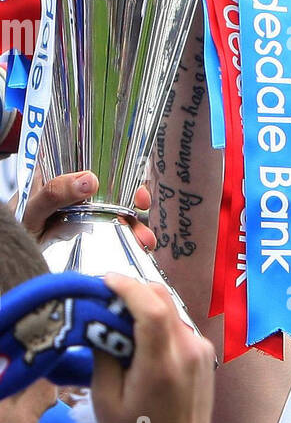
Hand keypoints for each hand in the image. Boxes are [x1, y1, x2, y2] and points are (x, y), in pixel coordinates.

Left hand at [17, 168, 155, 250]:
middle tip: (143, 206)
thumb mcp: (31, 209)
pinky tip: (141, 246)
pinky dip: (131, 240)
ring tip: (145, 239)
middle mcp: (78, 194)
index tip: (135, 183)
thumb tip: (90, 179)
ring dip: (137, 224)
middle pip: (116, 189)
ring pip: (120, 213)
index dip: (122, 169)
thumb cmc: (16, 228)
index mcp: (62, 175)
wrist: (12, 259)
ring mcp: (86, 216)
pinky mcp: (91, 236)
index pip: (98, 163)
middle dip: (135, 199)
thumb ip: (54, 193)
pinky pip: (116, 235)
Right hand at [90, 273, 213, 422]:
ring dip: (146, 305)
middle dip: (135, 289)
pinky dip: (159, 321)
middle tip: (108, 294)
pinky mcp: (205, 353)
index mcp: (162, 364)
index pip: (152, 308)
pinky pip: (179, 325)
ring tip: (121, 319)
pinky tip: (142, 336)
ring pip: (171, 309)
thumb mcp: (106, 399)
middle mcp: (188, 351)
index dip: (129, 287)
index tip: (106, 280)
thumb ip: (104, 356)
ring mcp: (201, 350)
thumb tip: (102, 322)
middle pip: (164, 299)